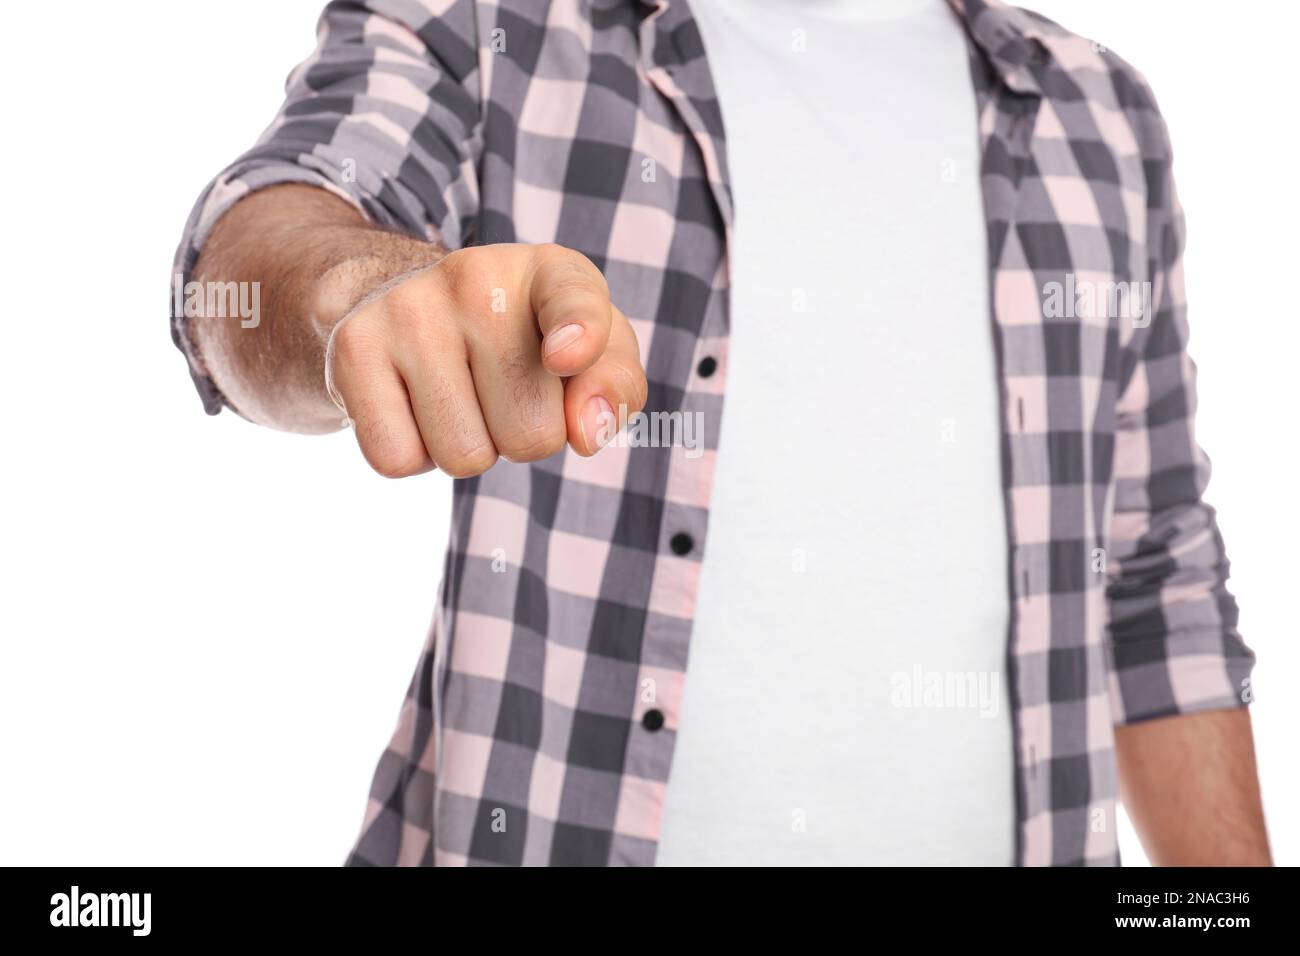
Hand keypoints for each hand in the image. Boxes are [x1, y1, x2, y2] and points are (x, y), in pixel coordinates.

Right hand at [325, 243, 646, 477]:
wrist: (404, 304)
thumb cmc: (525, 341)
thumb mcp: (591, 350)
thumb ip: (615, 387)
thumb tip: (587, 433)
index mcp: (552, 271)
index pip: (574, 301)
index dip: (577, 334)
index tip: (565, 356)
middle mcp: (478, 278)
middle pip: (531, 435)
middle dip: (523, 436)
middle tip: (500, 392)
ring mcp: (410, 309)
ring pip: (464, 457)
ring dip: (469, 448)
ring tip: (459, 395)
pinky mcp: (354, 347)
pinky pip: (398, 459)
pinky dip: (413, 453)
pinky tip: (414, 405)